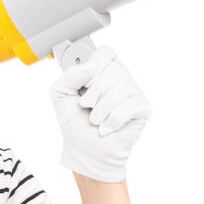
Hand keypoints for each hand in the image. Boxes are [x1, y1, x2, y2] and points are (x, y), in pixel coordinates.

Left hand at [50, 45, 149, 182]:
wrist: (85, 151)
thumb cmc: (75, 124)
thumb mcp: (61, 96)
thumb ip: (69, 76)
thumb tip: (90, 67)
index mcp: (101, 71)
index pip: (106, 53)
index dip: (95, 66)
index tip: (84, 84)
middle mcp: (120, 78)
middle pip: (115, 70)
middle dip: (95, 93)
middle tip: (87, 107)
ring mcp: (133, 92)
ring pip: (121, 89)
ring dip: (102, 111)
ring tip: (96, 121)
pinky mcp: (143, 108)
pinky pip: (130, 107)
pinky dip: (113, 121)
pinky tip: (108, 128)